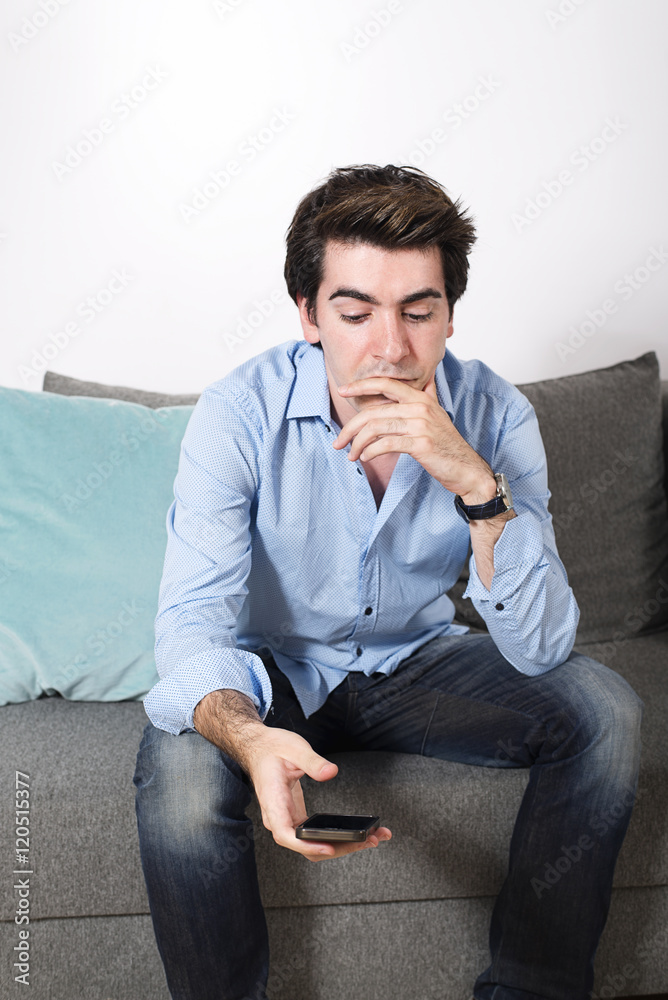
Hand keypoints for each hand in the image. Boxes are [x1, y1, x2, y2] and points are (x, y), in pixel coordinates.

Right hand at [248, 727, 391, 861]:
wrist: (260, 748)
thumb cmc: (273, 748)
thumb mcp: (294, 748)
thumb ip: (313, 761)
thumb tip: (331, 772)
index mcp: (273, 801)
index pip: (285, 834)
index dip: (306, 845)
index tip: (328, 848)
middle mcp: (278, 817)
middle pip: (305, 846)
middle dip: (338, 847)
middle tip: (369, 840)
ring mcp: (287, 820)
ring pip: (312, 845)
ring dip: (342, 846)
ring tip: (372, 838)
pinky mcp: (296, 818)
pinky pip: (315, 836)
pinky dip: (336, 837)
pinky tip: (357, 833)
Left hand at [332, 372, 495, 502]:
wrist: (467, 468)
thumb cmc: (448, 444)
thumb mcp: (439, 415)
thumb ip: (429, 397)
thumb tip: (427, 381)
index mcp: (421, 398)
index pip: (385, 384)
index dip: (361, 386)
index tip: (342, 391)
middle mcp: (420, 407)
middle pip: (374, 412)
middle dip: (350, 428)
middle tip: (338, 441)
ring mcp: (421, 425)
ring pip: (376, 428)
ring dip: (357, 444)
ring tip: (350, 455)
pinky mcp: (421, 444)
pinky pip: (386, 444)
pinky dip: (371, 452)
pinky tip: (366, 457)